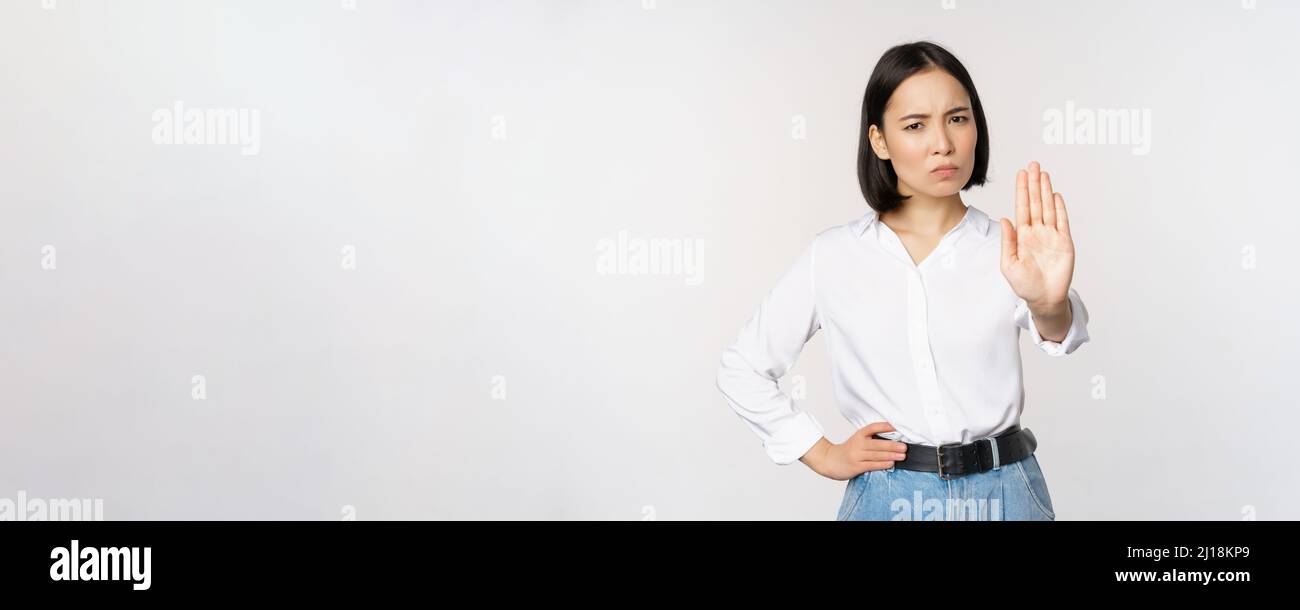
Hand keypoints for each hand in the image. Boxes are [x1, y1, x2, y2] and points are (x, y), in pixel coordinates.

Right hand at [799, 422, 907, 480]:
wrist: (828, 461)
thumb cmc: (846, 451)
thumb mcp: (856, 441)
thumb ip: (870, 440)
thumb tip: (892, 441)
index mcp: (858, 435)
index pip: (872, 428)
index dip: (884, 426)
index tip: (896, 427)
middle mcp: (857, 444)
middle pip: (878, 444)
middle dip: (893, 445)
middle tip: (904, 446)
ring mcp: (856, 456)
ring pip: (877, 455)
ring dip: (891, 455)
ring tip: (902, 455)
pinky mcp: (856, 466)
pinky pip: (872, 465)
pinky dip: (883, 464)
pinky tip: (891, 463)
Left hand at [999, 161, 1074, 309]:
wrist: (1043, 299)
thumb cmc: (1024, 284)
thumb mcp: (1008, 263)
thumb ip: (1008, 241)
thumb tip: (1005, 219)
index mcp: (1022, 235)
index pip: (1021, 207)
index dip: (1022, 190)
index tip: (1021, 174)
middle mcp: (1037, 232)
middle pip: (1035, 202)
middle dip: (1034, 184)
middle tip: (1033, 165)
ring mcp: (1051, 236)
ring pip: (1048, 208)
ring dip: (1046, 191)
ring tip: (1043, 174)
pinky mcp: (1064, 242)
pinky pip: (1062, 222)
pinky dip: (1060, 208)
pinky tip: (1055, 195)